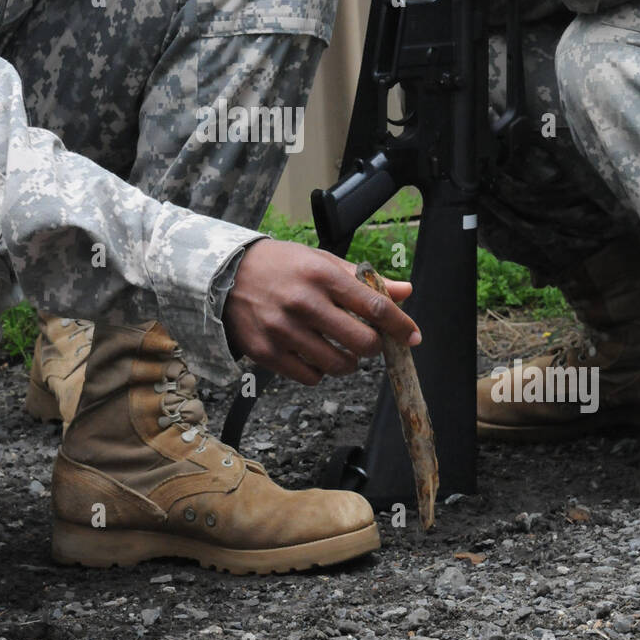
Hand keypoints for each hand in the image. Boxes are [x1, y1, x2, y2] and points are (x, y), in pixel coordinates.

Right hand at [223, 239, 420, 387]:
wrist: (226, 274)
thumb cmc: (282, 266)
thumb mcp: (322, 262)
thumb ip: (364, 280)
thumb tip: (405, 292)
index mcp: (322, 276)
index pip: (376, 307)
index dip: (401, 326)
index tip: (413, 337)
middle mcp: (303, 303)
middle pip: (363, 343)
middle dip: (373, 346)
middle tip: (366, 340)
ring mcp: (283, 330)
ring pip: (339, 366)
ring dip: (348, 362)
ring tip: (340, 349)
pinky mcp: (266, 352)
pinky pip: (311, 377)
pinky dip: (319, 371)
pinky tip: (312, 353)